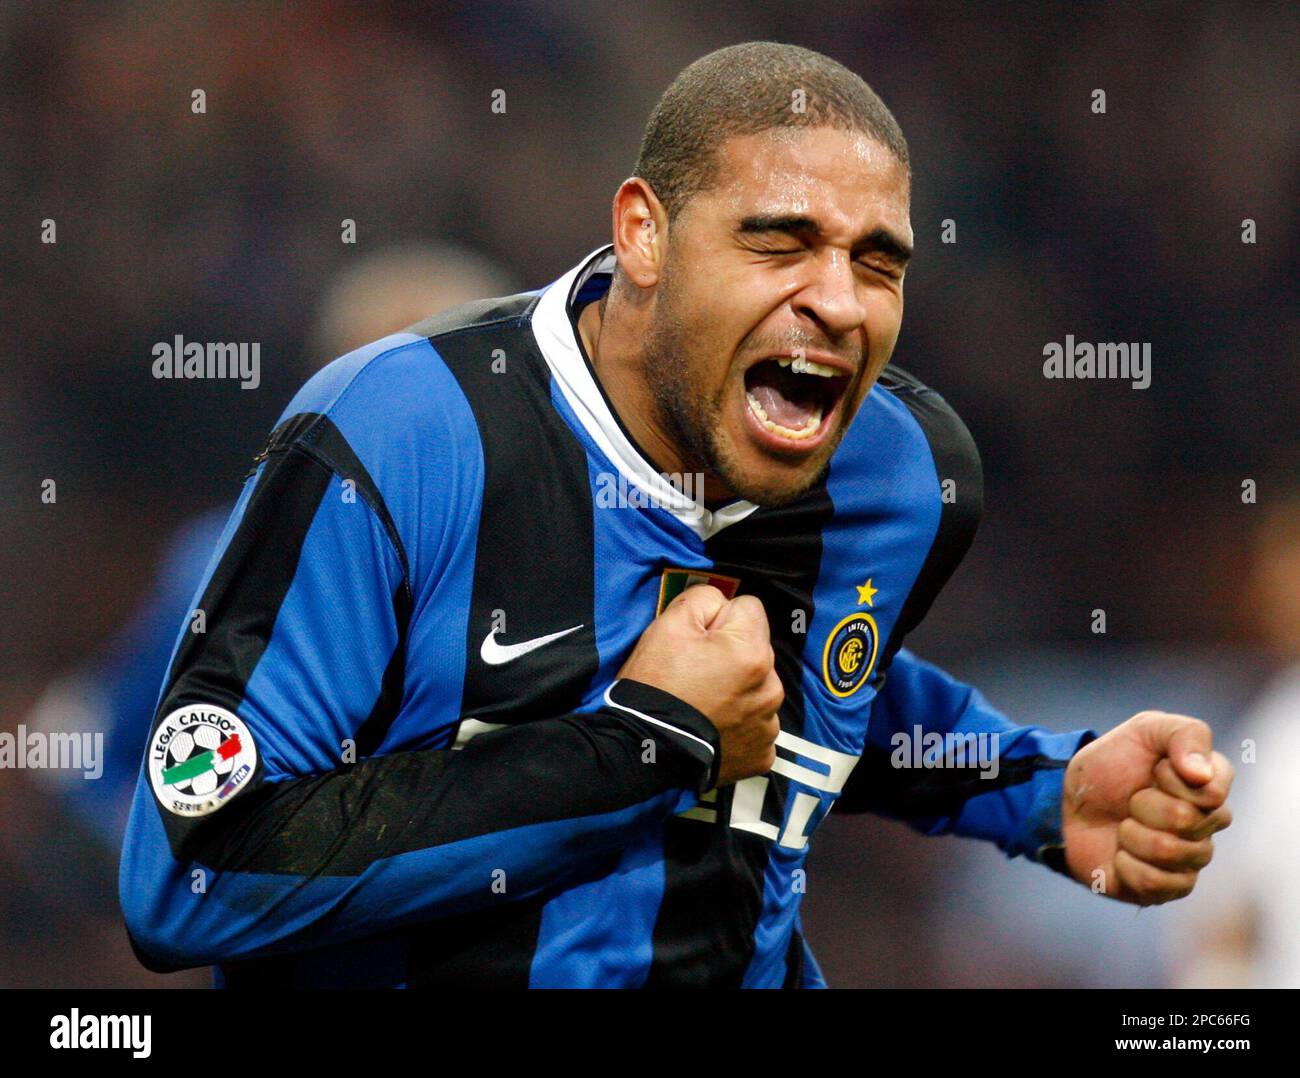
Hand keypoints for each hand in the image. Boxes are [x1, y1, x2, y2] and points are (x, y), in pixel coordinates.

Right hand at [617, 584, 781, 785]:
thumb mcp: (668, 625)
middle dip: (732, 655)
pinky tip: (712, 727)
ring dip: (738, 690)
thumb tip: (723, 602)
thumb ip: (704, 598)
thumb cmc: (657, 686)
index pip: (749, 608)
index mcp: (753, 651)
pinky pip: (756, 725)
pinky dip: (738, 725)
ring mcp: (769, 724)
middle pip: (756, 650)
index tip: (699, 639)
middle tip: (696, 674)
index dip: (719, 619)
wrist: (646, 752)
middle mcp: (771, 687)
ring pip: (758, 688)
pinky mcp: (762, 753)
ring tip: (703, 704)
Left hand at [1061, 710, 1233, 904]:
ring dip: (1132, 834)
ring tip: (1123, 826)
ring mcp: (1191, 858)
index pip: (1212, 792)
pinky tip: (1121, 855)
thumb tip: (1203, 775)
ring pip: (1170, 853)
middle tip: (1131, 800)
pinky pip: (1156, 884)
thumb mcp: (1145, 730)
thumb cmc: (1109, 765)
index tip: (1153, 769)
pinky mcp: (1169, 888)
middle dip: (1144, 805)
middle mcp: (1209, 824)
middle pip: (1187, 822)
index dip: (1172, 779)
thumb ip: (1186, 734)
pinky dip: (1126, 864)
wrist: (1067, 802)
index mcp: (1211, 786)